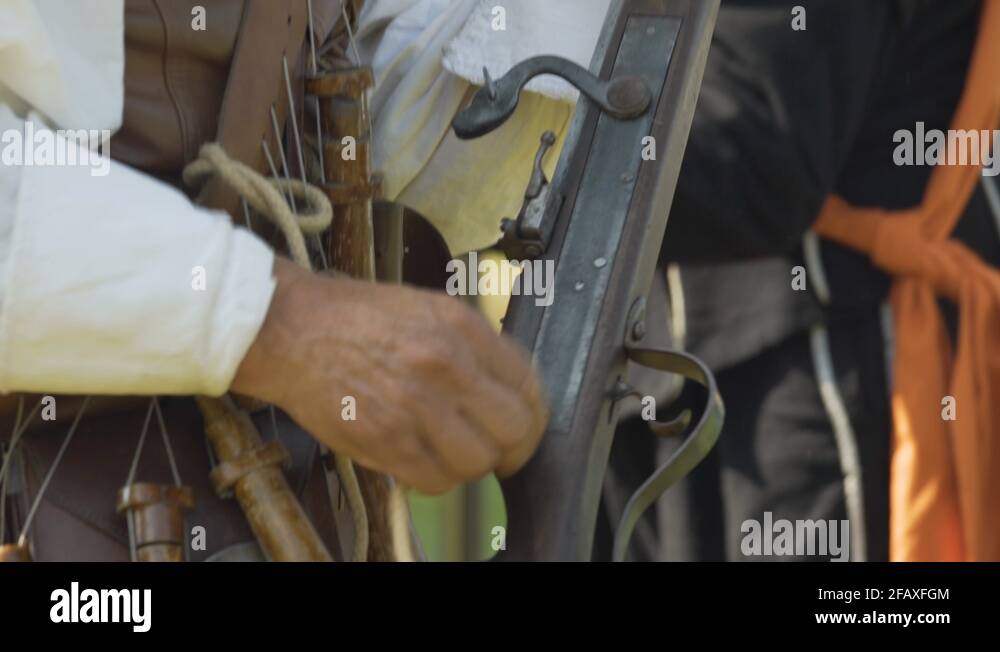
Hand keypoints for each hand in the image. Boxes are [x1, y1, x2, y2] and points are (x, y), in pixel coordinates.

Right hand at [231, 257, 547, 494]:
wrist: (290, 328)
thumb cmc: (354, 318)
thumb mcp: (426, 308)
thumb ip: (472, 344)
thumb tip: (507, 387)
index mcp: (461, 327)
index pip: (528, 385)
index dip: (533, 416)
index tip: (524, 428)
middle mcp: (444, 364)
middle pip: (513, 430)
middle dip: (512, 449)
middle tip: (498, 453)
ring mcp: (415, 404)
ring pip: (477, 462)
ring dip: (469, 466)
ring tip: (450, 454)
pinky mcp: (384, 439)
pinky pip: (434, 481)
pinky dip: (434, 480)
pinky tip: (421, 462)